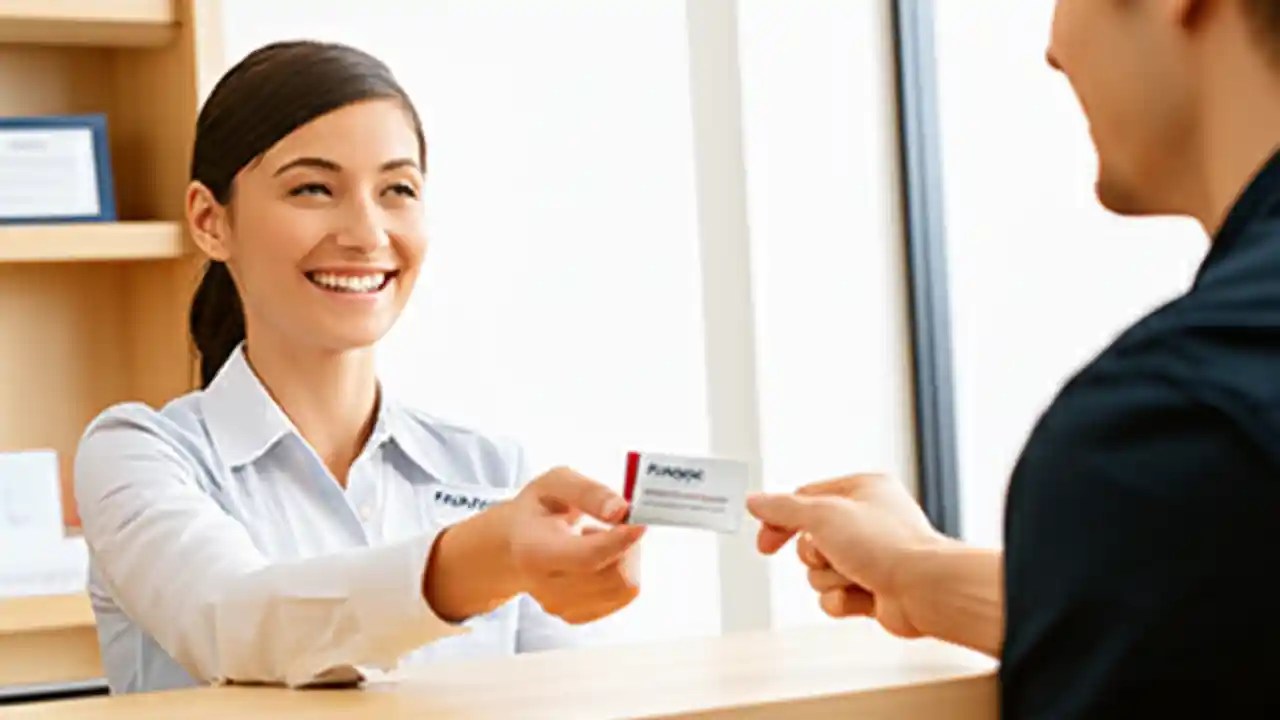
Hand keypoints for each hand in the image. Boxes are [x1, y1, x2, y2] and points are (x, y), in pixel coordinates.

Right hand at [503, 467, 643, 623]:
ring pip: (624, 587)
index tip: (639, 522)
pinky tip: (599, 560)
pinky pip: (621, 596)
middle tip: (611, 522)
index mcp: (534, 551)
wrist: (509, 547)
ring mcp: (560, 607)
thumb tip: (621, 510)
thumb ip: (587, 491)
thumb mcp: (555, 483)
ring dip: (625, 558)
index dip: (621, 541)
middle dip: (627, 544)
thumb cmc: (535, 511)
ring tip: (599, 539)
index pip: (588, 557)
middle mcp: (545, 586)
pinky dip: (620, 574)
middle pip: (614, 576)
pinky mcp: (576, 616)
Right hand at [748, 475, 947, 637]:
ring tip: (855, 576)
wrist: (925, 590)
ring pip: (819, 573)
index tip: (765, 541)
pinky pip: (835, 597)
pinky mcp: (872, 589)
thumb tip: (755, 501)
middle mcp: (867, 520)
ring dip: (830, 579)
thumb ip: (783, 509)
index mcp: (862, 490)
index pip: (805, 499)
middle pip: (809, 541)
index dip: (781, 520)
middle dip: (815, 556)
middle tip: (831, 554)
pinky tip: (863, 597)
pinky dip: (843, 600)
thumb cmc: (888, 544)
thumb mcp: (823, 515)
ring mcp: (871, 557)